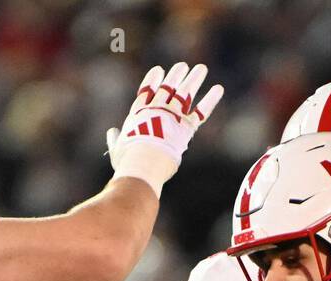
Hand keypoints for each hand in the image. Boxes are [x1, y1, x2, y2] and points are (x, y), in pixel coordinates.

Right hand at [106, 62, 222, 196]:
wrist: (143, 163)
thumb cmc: (128, 161)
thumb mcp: (117, 148)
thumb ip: (115, 138)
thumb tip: (112, 132)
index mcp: (138, 114)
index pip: (146, 92)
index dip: (152, 81)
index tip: (158, 70)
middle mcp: (156, 110)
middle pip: (167, 88)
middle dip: (175, 76)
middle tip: (181, 66)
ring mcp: (171, 116)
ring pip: (185, 94)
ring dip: (193, 80)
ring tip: (201, 69)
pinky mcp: (186, 127)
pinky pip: (201, 111)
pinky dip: (210, 100)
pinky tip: (218, 89)